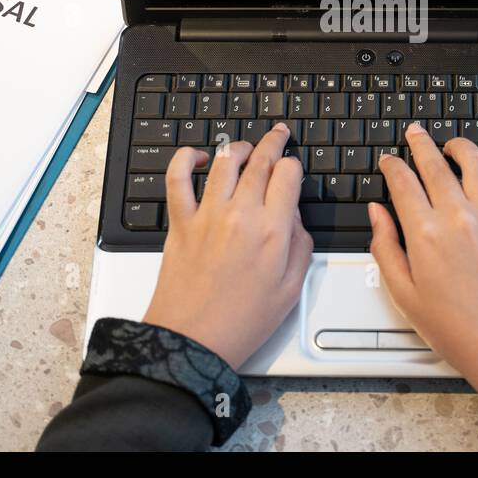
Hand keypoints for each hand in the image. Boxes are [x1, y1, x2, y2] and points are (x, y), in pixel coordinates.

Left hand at [144, 123, 312, 369]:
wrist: (192, 342)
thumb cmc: (240, 322)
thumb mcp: (290, 289)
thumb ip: (300, 247)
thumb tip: (295, 220)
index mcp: (272, 231)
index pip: (288, 174)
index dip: (293, 166)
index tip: (293, 168)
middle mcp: (241, 215)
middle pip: (260, 160)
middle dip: (273, 142)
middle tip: (278, 135)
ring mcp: (207, 215)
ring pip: (225, 161)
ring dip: (238, 147)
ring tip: (245, 147)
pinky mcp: (181, 222)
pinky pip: (178, 178)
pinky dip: (186, 159)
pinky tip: (197, 156)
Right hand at [368, 124, 477, 396]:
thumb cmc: (456, 329)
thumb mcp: (404, 295)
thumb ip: (385, 248)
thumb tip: (377, 214)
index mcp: (424, 234)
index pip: (402, 183)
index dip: (391, 167)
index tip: (387, 161)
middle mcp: (457, 217)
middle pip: (434, 165)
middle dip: (420, 144)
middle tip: (414, 133)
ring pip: (474, 164)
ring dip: (459, 146)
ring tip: (451, 142)